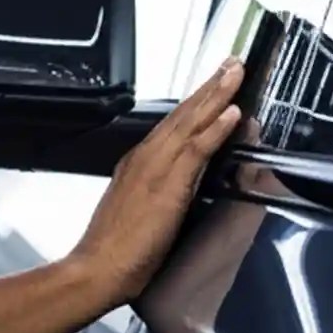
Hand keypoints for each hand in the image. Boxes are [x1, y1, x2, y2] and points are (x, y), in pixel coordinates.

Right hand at [71, 57, 244, 303]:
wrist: (96, 270)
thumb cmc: (113, 251)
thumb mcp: (137, 213)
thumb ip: (156, 194)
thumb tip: (175, 189)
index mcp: (139, 163)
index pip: (174, 125)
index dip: (197, 103)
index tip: (215, 85)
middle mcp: (147, 158)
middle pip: (184, 115)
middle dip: (210, 87)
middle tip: (233, 62)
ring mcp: (156, 168)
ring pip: (191, 123)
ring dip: (216, 95)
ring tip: (236, 72)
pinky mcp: (167, 185)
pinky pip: (196, 149)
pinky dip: (214, 129)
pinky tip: (232, 112)